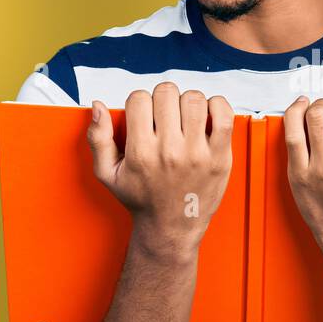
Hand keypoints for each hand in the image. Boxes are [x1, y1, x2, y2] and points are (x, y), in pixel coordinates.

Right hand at [87, 83, 233, 253]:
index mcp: (141, 152)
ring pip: (194, 99)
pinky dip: (218, 106)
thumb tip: (98, 106)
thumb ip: (98, 138)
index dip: (139, 102)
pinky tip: (207, 115)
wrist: (171, 228)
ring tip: (184, 117)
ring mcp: (198, 154)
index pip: (139, 99)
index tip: (144, 116)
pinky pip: (224, 116)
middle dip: (162, 99)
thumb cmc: (141, 199)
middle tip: (164, 116)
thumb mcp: (108, 174)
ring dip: (187, 101)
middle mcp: (170, 151)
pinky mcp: (220, 157)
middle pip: (166, 93)